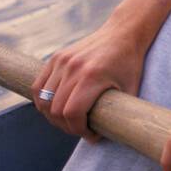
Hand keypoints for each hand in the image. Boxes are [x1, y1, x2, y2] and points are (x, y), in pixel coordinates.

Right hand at [31, 18, 150, 142]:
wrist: (123, 32)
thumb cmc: (130, 63)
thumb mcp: (131, 89)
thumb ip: (118, 112)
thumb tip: (105, 137)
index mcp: (92, 76)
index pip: (71, 113)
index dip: (78, 129)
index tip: (90, 134)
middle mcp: (73, 68)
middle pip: (55, 110)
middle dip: (67, 126)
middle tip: (80, 129)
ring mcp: (61, 61)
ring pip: (43, 100)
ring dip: (53, 116)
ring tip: (69, 120)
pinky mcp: (55, 58)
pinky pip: (38, 86)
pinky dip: (43, 101)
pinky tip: (56, 107)